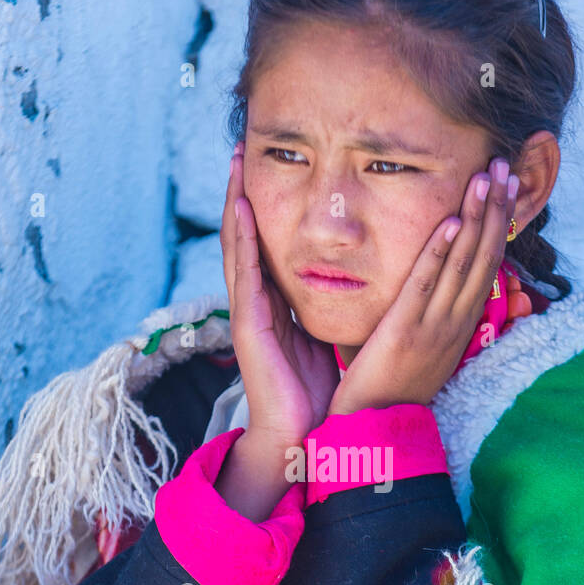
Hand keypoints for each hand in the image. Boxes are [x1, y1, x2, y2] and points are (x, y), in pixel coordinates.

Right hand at [221, 143, 339, 449]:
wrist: (300, 436)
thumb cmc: (314, 393)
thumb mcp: (322, 337)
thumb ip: (323, 308)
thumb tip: (348, 282)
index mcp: (274, 304)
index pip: (264, 244)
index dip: (263, 206)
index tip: (266, 167)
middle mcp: (257, 302)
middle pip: (244, 236)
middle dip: (240, 193)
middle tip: (240, 148)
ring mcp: (248, 313)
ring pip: (238, 247)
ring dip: (235, 204)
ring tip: (235, 164)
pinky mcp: (250, 327)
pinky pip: (245, 274)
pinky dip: (243, 239)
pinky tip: (244, 209)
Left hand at [327, 158, 520, 415]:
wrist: (371, 432)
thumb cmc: (390, 393)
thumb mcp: (423, 352)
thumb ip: (431, 318)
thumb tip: (440, 292)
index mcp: (459, 327)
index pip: (486, 266)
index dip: (497, 225)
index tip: (504, 188)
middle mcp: (454, 324)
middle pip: (483, 257)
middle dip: (496, 210)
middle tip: (505, 165)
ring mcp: (433, 328)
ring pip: (462, 265)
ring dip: (477, 218)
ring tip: (486, 177)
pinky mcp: (404, 333)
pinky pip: (426, 286)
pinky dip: (440, 253)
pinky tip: (452, 222)